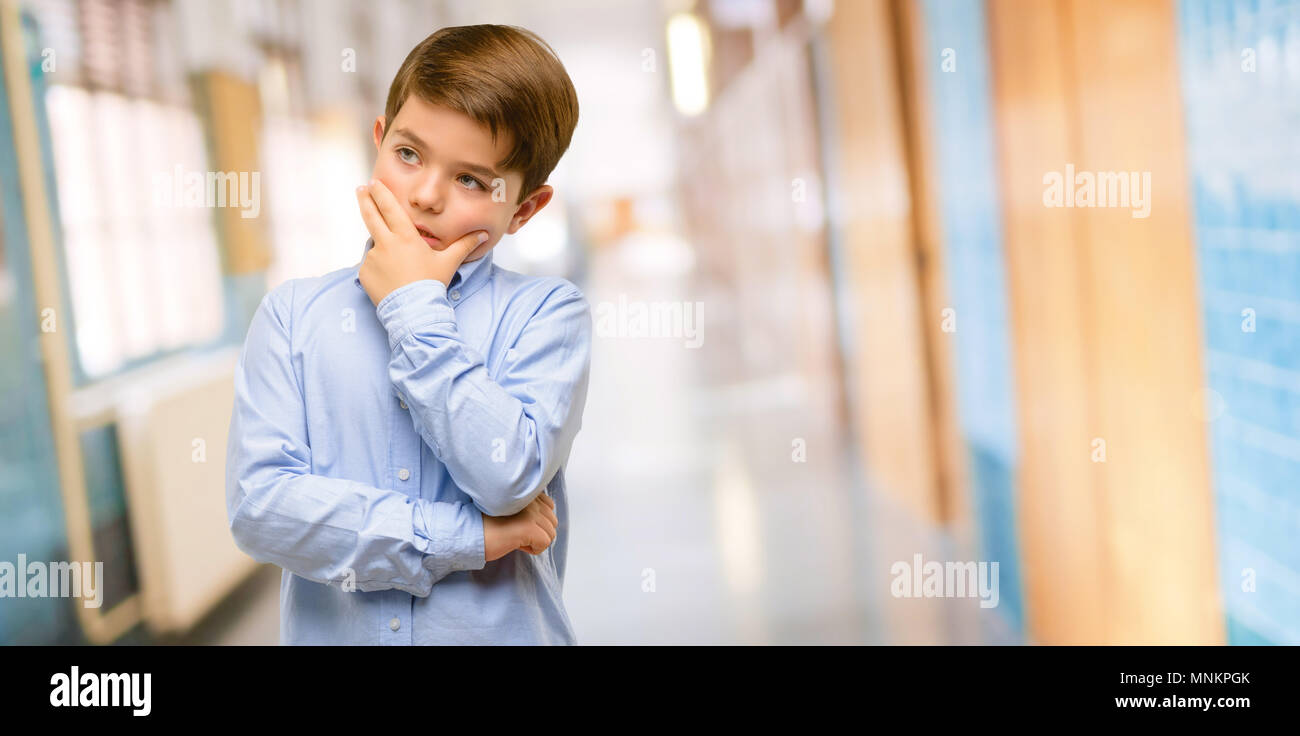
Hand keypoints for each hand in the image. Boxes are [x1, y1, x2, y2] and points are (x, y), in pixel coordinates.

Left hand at [355, 179, 487, 305]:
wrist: (414, 311)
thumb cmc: (431, 285)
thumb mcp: (449, 262)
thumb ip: (464, 245)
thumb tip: (483, 234)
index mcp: (406, 237)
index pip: (390, 208)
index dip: (381, 193)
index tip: (373, 182)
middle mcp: (386, 243)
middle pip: (371, 216)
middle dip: (365, 200)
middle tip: (360, 188)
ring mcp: (373, 258)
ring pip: (375, 245)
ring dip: (382, 248)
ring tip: (397, 266)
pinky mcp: (365, 273)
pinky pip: (370, 265)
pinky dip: (378, 268)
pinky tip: (390, 279)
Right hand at [483, 492, 557, 561]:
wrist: (469, 534)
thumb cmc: (485, 525)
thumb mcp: (509, 510)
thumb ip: (527, 509)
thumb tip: (545, 522)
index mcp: (525, 493)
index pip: (549, 505)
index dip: (538, 521)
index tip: (519, 525)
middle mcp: (530, 499)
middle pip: (552, 522)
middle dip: (538, 532)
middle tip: (517, 534)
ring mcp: (530, 512)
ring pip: (551, 534)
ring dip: (535, 541)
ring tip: (516, 539)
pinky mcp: (528, 527)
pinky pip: (545, 543)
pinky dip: (533, 549)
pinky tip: (517, 544)